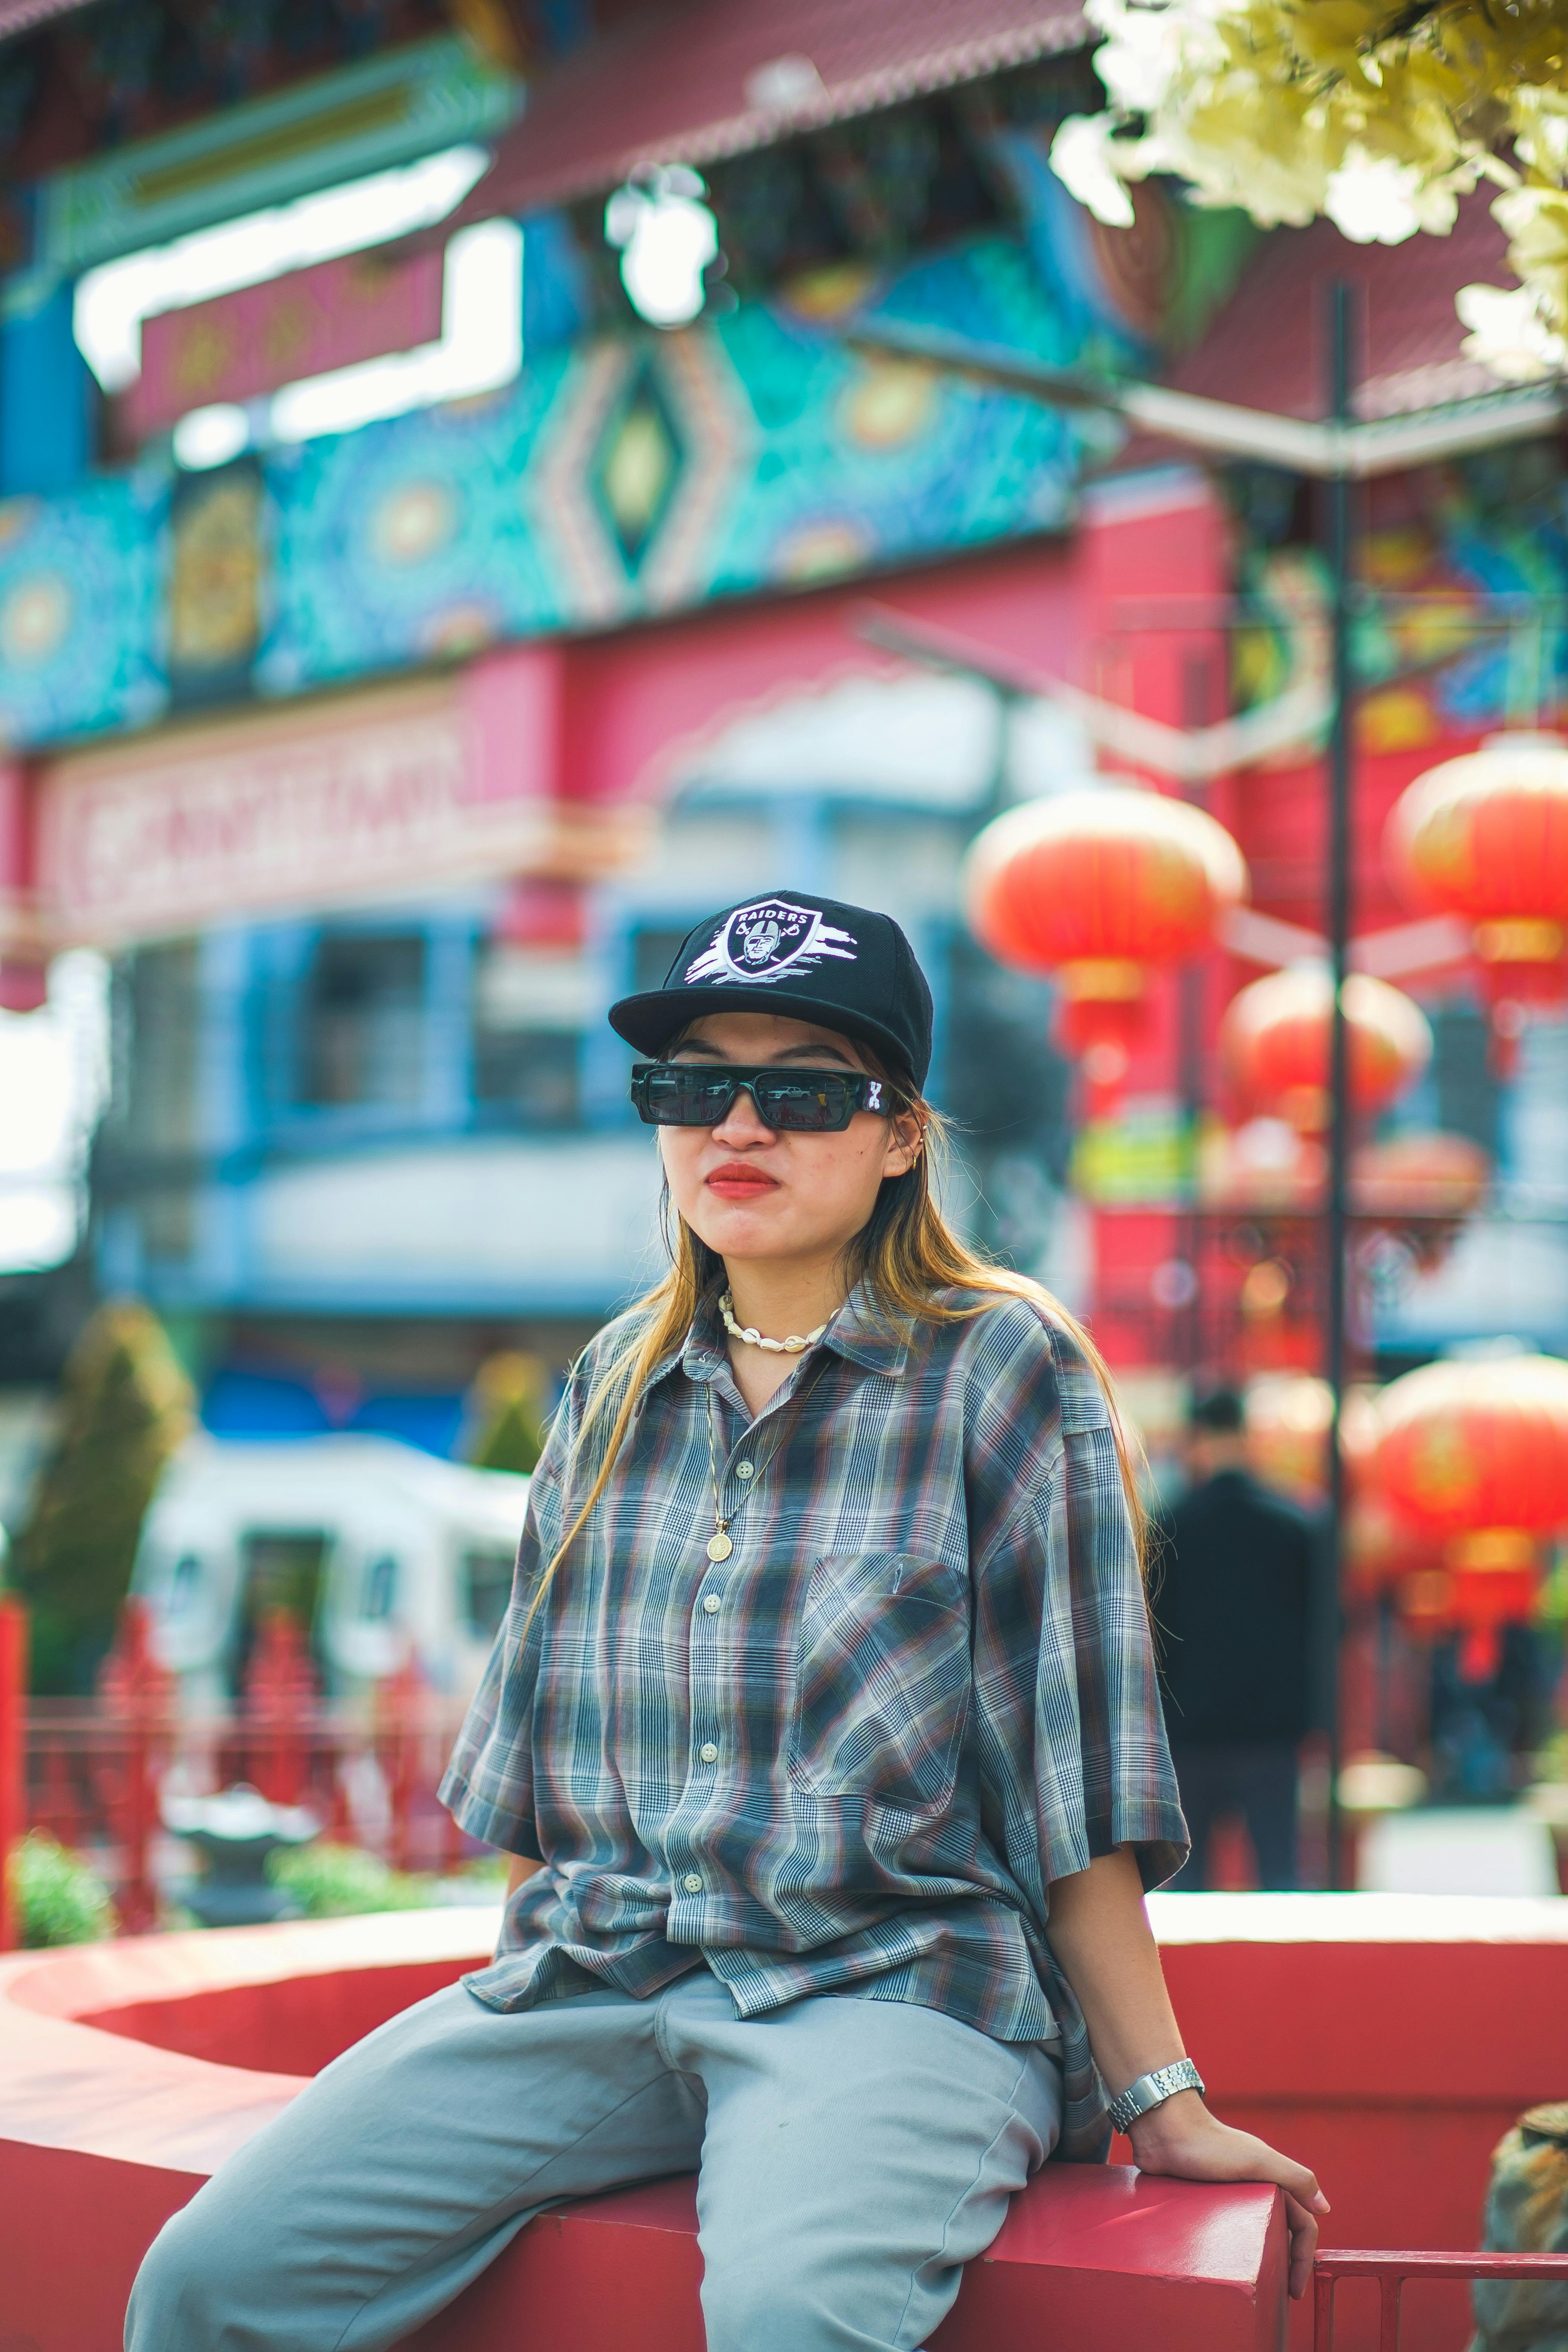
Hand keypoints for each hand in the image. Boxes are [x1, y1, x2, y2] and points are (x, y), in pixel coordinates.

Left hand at [1126, 2089, 1328, 2301]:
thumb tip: (1324, 2208)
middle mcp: (1256, 2187)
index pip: (1301, 2223)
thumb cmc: (1210, 2144)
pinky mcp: (1208, 2202)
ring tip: (1255, 2286)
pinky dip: (1232, 2250)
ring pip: (1254, 2233)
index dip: (1303, 2257)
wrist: (1164, 2131)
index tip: (1295, 2289)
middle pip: (1281, 2231)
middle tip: (1278, 2295)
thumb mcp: (1257, 2160)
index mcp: (1273, 2179)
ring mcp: (1231, 2196)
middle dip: (1285, 2264)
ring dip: (1260, 2258)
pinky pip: (1226, 2232)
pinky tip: (1225, 2265)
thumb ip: (1293, 2177)